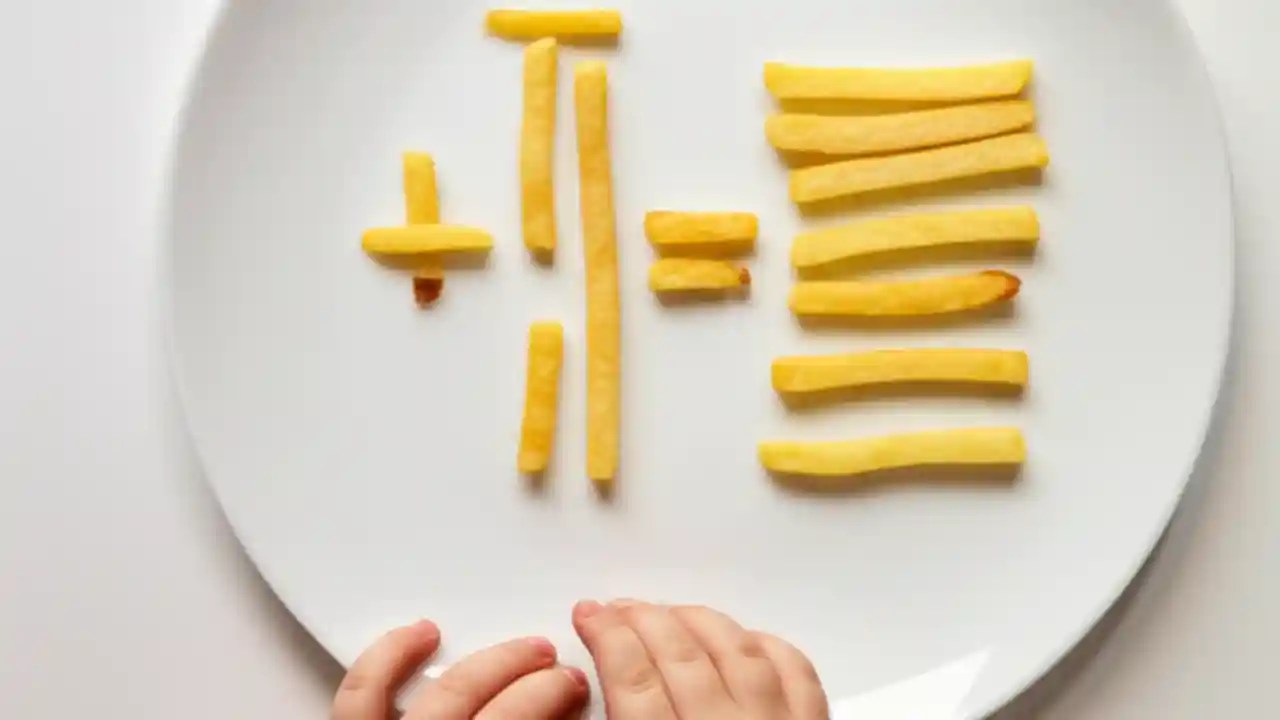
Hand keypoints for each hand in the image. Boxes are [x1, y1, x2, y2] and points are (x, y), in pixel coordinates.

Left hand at [331, 619, 588, 719]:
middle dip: (524, 674)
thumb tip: (564, 713)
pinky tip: (420, 634)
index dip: (550, 697)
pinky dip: (388, 658)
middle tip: (557, 667)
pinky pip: (359, 694)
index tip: (575, 684)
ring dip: (479, 664)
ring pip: (433, 695)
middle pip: (474, 697)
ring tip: (511, 648)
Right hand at [573, 600, 827, 718]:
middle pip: (679, 655)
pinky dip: (768, 648)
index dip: (606, 637)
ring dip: (698, 621)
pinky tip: (747, 639)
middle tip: (620, 606)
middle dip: (642, 620)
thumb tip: (603, 691)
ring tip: (672, 611)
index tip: (590, 614)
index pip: (632, 678)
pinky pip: (796, 673)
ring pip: (736, 651)